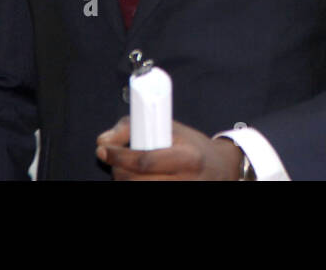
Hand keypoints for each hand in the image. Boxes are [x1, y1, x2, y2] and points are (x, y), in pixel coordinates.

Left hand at [96, 116, 243, 179]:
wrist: (222, 170)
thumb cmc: (193, 147)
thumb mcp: (172, 129)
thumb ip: (136, 128)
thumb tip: (103, 141)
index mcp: (188, 157)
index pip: (145, 160)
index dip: (119, 156)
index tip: (103, 150)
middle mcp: (186, 180)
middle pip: (137, 181)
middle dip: (118, 170)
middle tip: (113, 160)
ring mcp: (182, 191)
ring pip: (138, 190)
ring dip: (124, 180)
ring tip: (126, 170)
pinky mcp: (178, 197)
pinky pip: (146, 193)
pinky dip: (135, 185)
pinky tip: (137, 178)